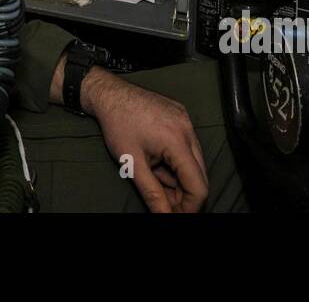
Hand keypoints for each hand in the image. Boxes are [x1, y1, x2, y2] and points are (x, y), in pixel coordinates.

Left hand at [81, 68, 208, 212]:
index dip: (190, 206)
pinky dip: (176, 160)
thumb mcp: (132, 164)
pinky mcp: (181, 115)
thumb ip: (152, 193)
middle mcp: (188, 129)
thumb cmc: (117, 125)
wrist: (109, 93)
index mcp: (178, 141)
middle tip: (164, 202)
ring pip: (193, 160)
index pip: (198, 185)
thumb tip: (164, 215)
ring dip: (178, 176)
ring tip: (154, 174)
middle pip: (199, 174)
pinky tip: (157, 161)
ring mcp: (186, 120)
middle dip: (184, 193)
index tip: (176, 215)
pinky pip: (187, 145)